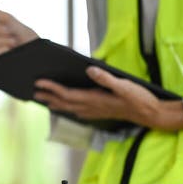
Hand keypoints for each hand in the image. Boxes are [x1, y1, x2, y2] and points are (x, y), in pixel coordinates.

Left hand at [34, 66, 182, 130]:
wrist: (149, 114)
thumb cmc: (138, 98)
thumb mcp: (124, 85)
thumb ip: (106, 78)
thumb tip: (90, 69)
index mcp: (93, 99)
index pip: (66, 93)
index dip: (51, 88)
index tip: (39, 83)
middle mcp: (90, 107)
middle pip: (63, 102)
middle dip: (47, 97)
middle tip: (33, 92)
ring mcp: (93, 112)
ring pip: (68, 108)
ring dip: (55, 104)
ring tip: (43, 100)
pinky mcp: (98, 113)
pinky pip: (77, 112)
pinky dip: (67, 109)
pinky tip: (65, 108)